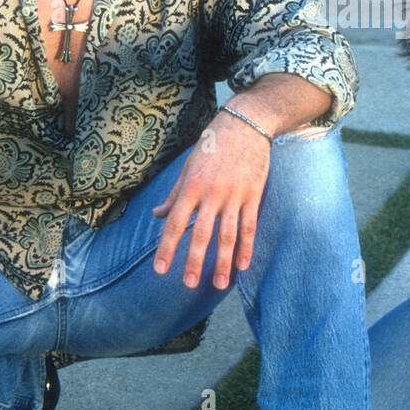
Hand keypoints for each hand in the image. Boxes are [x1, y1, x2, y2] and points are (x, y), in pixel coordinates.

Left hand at [152, 106, 271, 289]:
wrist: (245, 125)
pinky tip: (243, 265)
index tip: (161, 269)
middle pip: (201, 234)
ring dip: (223, 262)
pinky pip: (249, 225)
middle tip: (189, 284)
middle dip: (194, 261)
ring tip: (219, 284)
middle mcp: (211, 194)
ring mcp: (234, 195)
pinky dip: (247, 247)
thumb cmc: (212, 145)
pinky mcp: (252, 195)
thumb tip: (157, 215)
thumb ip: (174, 194)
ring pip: (227, 235)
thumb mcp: (187, 167)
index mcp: (191, 187)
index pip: (175, 223)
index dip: (167, 247)